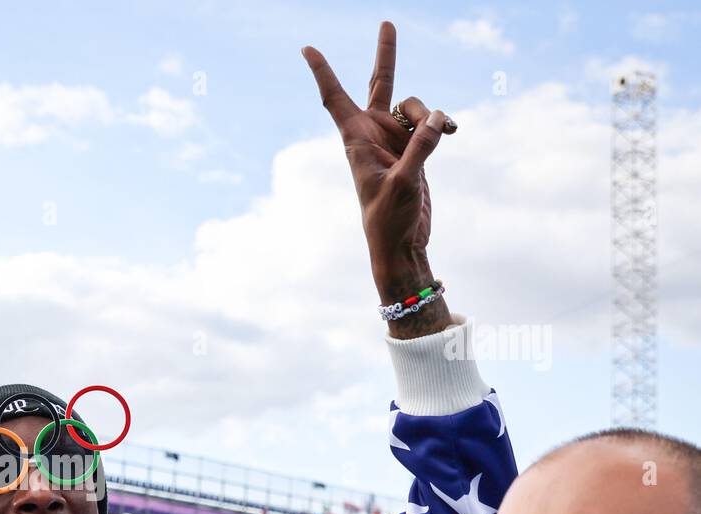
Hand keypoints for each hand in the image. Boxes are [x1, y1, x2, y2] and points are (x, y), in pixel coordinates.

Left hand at [302, 22, 455, 334]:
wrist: (402, 242)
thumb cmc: (389, 219)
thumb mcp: (405, 183)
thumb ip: (421, 148)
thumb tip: (438, 118)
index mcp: (357, 140)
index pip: (335, 99)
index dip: (323, 72)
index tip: (307, 48)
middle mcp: (374, 134)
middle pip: (379, 85)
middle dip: (386, 55)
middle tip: (387, 22)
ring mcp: (395, 140)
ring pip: (415, 106)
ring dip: (428, 114)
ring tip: (439, 134)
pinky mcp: (414, 149)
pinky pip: (431, 123)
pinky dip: (442, 124)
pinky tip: (453, 132)